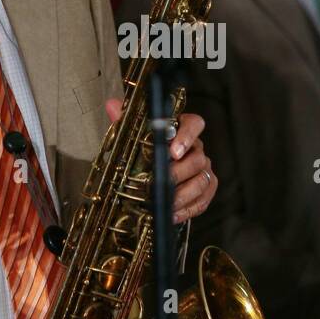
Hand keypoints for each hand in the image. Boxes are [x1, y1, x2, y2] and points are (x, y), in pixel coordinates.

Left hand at [105, 99, 216, 223]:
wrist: (152, 177)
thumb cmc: (145, 153)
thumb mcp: (132, 136)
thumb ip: (125, 121)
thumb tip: (113, 105)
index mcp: (182, 130)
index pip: (194, 124)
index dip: (187, 136)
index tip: (174, 151)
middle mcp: (196, 148)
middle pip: (197, 158)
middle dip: (178, 173)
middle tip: (162, 183)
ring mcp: (203, 168)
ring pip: (202, 180)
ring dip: (183, 194)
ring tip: (167, 202)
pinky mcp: (206, 187)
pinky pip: (204, 198)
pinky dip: (189, 208)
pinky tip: (174, 213)